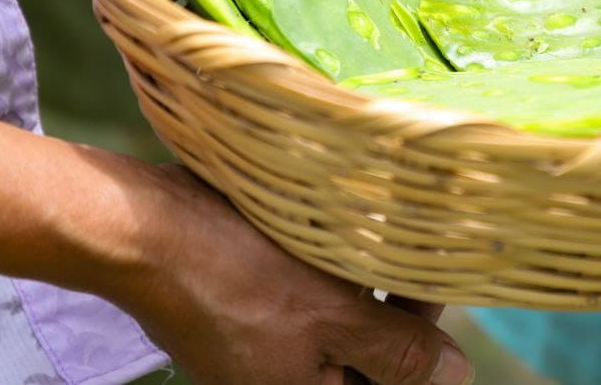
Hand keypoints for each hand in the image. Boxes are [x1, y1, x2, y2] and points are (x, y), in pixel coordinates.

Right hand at [119, 165, 470, 384]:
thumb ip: (396, 353)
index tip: (434, 278)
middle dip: (392, 308)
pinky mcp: (243, 313)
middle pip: (364, 356)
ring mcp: (258, 349)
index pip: (391, 384)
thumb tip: (455, 375)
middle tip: (406, 250)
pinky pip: (302, 302)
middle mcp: (279, 382)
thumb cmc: (239, 277)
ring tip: (370, 239)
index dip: (424, 338)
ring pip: (336, 324)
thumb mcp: (335, 319)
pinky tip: (332, 236)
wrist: (145, 231)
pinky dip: (324, 273)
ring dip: (360, 285)